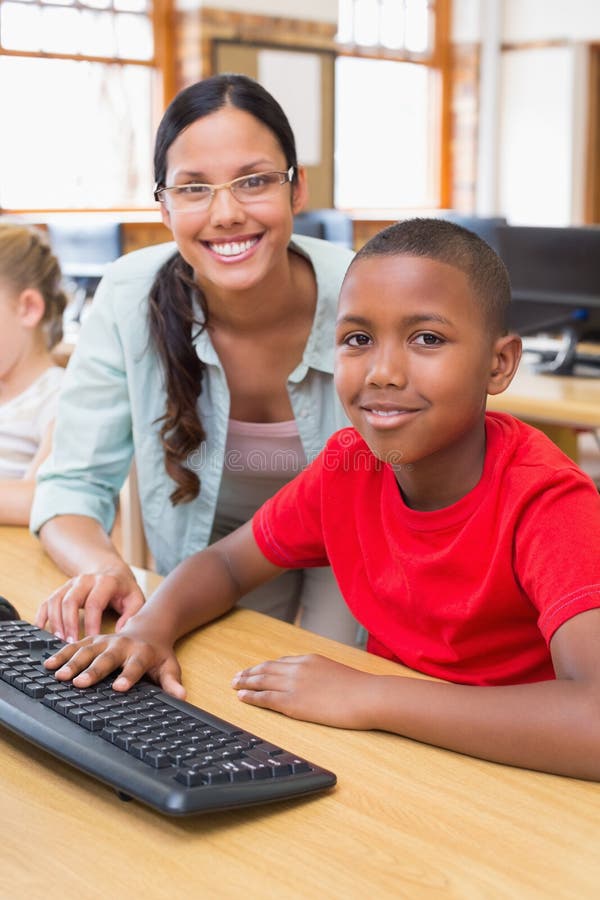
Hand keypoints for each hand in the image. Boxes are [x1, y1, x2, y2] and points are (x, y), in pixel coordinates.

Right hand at [35, 566, 144, 642]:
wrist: (111, 571)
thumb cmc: (124, 590)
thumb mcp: (135, 599)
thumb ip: (132, 615)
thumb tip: (119, 634)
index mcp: (106, 582)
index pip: (94, 603)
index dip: (92, 623)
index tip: (92, 641)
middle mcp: (85, 580)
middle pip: (71, 601)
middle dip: (69, 624)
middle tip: (71, 644)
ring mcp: (71, 584)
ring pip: (56, 601)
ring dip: (56, 622)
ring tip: (59, 641)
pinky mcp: (61, 590)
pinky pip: (47, 602)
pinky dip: (42, 617)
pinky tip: (41, 631)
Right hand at [43, 629, 184, 697]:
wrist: (149, 628)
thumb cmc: (158, 654)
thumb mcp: (169, 666)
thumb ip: (172, 682)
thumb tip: (182, 696)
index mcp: (141, 653)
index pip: (135, 666)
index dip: (128, 676)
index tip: (119, 688)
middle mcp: (121, 645)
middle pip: (106, 659)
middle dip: (94, 671)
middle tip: (80, 683)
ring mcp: (105, 641)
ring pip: (87, 651)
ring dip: (73, 663)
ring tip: (59, 675)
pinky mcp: (93, 640)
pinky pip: (75, 646)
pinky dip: (62, 654)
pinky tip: (48, 665)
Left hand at [232, 654, 376, 728]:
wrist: (367, 696)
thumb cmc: (360, 689)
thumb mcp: (338, 673)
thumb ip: (323, 674)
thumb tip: (320, 684)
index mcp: (310, 660)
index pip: (281, 662)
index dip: (265, 667)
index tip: (256, 670)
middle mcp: (298, 668)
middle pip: (267, 668)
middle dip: (250, 672)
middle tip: (237, 676)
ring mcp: (294, 684)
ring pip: (262, 680)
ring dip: (246, 682)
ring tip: (234, 685)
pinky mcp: (293, 702)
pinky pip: (265, 698)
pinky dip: (251, 696)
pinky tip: (242, 697)